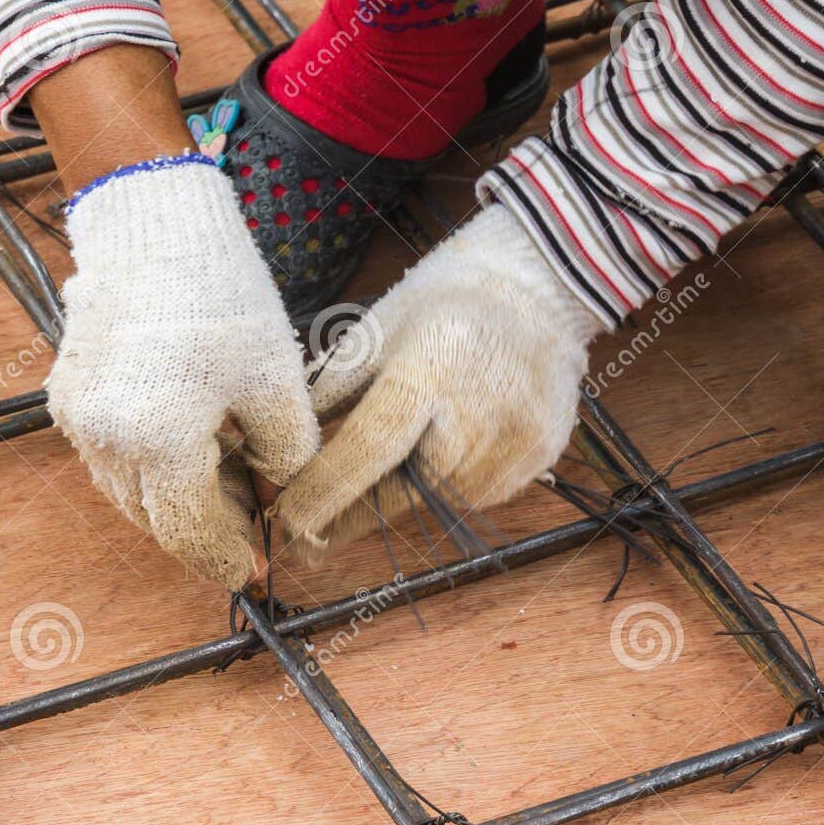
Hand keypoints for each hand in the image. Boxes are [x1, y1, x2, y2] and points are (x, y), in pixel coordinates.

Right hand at [48, 156, 318, 588]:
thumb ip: (286, 453)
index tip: (257, 574)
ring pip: (130, 493)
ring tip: (229, 487)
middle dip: (208, 533)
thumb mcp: (276, 379)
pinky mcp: (68, 396)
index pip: (192, 533)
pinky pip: (110, 457)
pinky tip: (191, 449)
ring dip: (177, 503)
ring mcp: (78, 419)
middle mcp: (105, 441)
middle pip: (156, 520)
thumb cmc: (220, 295)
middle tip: (254, 531)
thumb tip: (280, 492)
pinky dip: (150, 468)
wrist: (151, 223)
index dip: (229, 558)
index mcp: (157, 442)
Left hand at [275, 205, 606, 554]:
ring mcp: (514, 443)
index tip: (288, 523)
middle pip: (399, 492)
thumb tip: (285, 451)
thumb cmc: (441, 303)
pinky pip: (476, 493)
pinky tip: (443, 450)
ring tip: (387, 471)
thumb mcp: (374, 332)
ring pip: (436, 500)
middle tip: (311, 536)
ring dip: (399, 497)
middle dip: (350, 517)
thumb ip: (331, 393)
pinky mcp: (538, 459)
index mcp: (426, 373)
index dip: (324, 492)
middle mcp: (475, 416)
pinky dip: (447, 485)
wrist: (537, 288)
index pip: (367, 451)